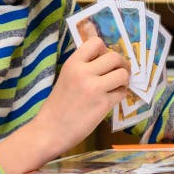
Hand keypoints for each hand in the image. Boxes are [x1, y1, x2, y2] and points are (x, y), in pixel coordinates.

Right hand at [0, 37, 129, 173]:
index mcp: (72, 63)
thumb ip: (84, 67)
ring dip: (124, 80)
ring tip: (117, 87)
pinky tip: (112, 99)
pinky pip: (122, 92)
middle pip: (115, 56)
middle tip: (119, 73)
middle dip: (122, 64)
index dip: (105, 50)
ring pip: (123, 74)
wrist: (49, 132)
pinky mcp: (103, 103)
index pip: (96, 42)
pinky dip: (121, 95)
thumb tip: (108, 59)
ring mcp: (94, 87)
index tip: (105, 61)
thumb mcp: (67, 77)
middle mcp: (84, 72)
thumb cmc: (58, 106)